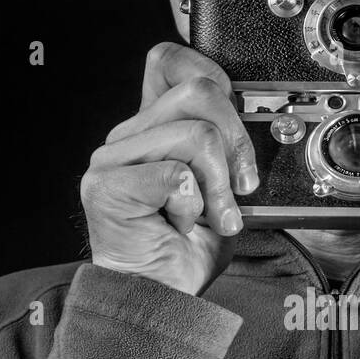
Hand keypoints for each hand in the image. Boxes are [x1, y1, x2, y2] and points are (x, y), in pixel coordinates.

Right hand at [81, 43, 257, 296]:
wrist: (159, 297)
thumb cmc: (185, 250)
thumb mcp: (221, 187)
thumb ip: (224, 147)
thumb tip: (252, 119)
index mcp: (153, 129)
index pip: (169, 61)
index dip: (211, 74)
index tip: (236, 116)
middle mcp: (129, 137)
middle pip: (198, 92)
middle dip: (236, 141)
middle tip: (239, 184)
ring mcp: (112, 159)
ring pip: (195, 134)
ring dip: (218, 183)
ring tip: (210, 213)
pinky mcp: (107, 185)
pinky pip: (176, 174)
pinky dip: (192, 205)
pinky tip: (182, 224)